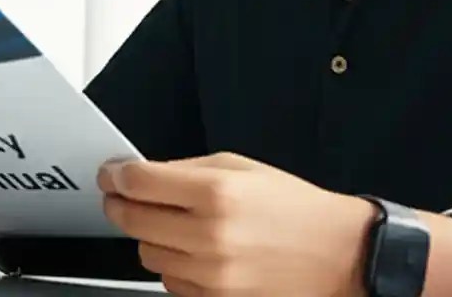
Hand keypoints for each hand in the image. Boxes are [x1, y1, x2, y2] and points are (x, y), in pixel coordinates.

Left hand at [98, 152, 375, 295]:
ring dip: (152, 237)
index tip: (111, 175)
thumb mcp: (241, 167)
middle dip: (122, 204)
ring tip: (178, 226)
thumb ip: (186, 169)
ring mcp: (211, 275)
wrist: (339, 255)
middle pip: (130, 220)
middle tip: (124, 196)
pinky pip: (170, 283)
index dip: (115, 175)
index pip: (137, 182)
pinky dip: (175, 267)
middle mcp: (209, 235)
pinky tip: (197, 253)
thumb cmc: (294, 209)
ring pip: (146, 254)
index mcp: (215, 192)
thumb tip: (140, 175)